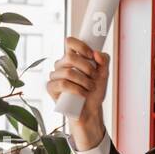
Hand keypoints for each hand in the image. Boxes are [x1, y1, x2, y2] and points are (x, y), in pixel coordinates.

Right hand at [47, 36, 109, 150]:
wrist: (91, 111)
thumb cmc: (95, 91)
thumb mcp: (104, 75)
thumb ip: (104, 61)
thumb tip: (96, 53)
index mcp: (72, 58)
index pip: (70, 42)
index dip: (80, 46)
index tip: (91, 55)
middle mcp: (62, 65)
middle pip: (70, 57)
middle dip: (87, 67)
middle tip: (95, 77)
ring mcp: (55, 76)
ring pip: (67, 72)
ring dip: (84, 81)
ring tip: (91, 88)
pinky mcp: (51, 88)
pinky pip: (62, 84)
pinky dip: (76, 89)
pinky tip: (83, 94)